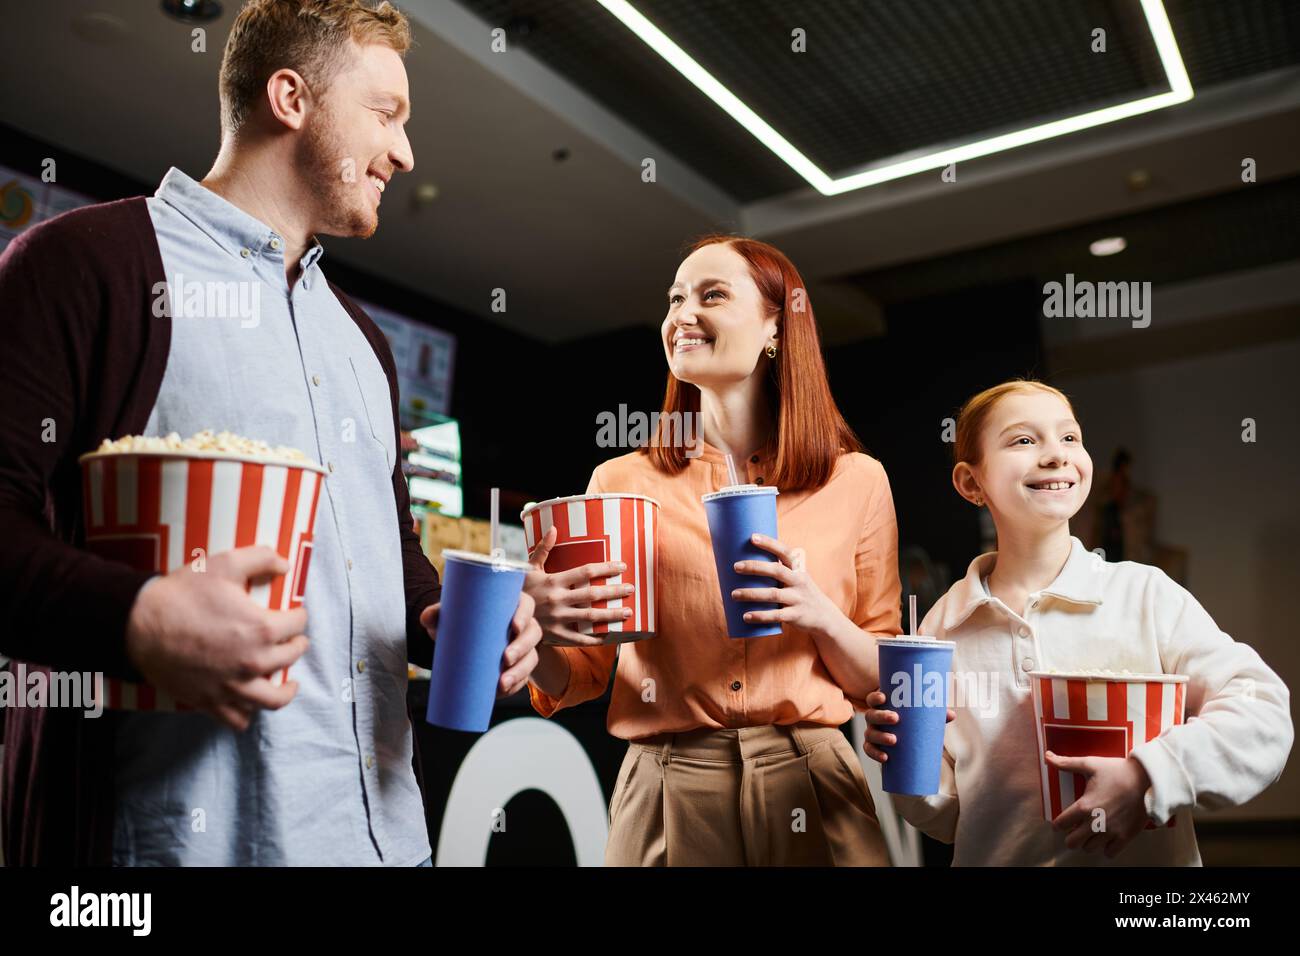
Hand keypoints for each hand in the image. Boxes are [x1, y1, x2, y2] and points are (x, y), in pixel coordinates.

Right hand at [125, 546, 308, 732]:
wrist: (138, 624)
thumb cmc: (182, 594)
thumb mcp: (224, 564)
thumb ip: (262, 558)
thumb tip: (286, 566)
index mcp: (261, 629)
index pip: (297, 624)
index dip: (299, 615)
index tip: (295, 614)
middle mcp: (252, 662)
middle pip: (291, 658)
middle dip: (296, 645)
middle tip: (293, 639)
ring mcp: (231, 687)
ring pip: (273, 699)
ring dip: (285, 688)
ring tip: (288, 682)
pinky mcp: (210, 701)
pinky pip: (238, 719)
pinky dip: (249, 713)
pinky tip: (251, 701)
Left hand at [418, 591, 542, 698]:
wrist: (458, 640)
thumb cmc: (459, 621)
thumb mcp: (447, 615)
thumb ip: (435, 614)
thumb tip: (427, 617)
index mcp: (510, 605)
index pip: (526, 604)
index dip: (524, 614)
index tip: (514, 626)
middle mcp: (522, 625)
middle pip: (533, 633)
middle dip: (522, 647)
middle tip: (505, 658)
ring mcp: (522, 647)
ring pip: (531, 657)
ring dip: (521, 671)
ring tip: (503, 682)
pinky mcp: (517, 666)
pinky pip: (524, 677)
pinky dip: (516, 684)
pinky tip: (504, 691)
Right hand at [522, 525, 631, 645]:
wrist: (504, 615)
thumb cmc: (520, 589)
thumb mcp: (529, 567)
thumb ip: (543, 549)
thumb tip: (554, 528)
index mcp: (553, 581)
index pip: (585, 572)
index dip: (606, 568)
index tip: (622, 567)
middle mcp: (557, 599)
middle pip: (593, 594)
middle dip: (615, 592)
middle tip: (631, 589)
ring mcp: (557, 618)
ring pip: (590, 617)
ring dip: (611, 615)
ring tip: (628, 612)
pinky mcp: (556, 634)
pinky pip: (579, 638)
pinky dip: (594, 639)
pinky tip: (608, 636)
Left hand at [730, 533, 839, 636]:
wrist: (825, 617)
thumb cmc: (801, 593)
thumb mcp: (796, 578)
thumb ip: (778, 570)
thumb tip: (746, 560)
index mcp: (797, 569)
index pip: (784, 552)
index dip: (769, 543)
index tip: (752, 537)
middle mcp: (799, 581)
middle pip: (776, 571)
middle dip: (755, 567)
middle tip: (735, 566)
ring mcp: (798, 599)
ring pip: (773, 594)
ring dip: (751, 594)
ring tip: (734, 594)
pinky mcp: (796, 616)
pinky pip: (776, 616)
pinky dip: (760, 616)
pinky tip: (745, 616)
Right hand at [861, 690, 955, 763]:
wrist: (905, 736)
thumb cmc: (912, 719)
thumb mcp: (920, 714)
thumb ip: (934, 713)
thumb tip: (951, 715)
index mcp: (882, 706)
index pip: (873, 699)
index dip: (876, 697)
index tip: (885, 697)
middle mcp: (874, 718)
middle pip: (871, 715)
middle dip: (882, 716)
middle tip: (896, 719)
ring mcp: (872, 732)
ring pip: (869, 734)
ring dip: (880, 736)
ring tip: (894, 740)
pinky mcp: (873, 746)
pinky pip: (869, 750)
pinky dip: (875, 753)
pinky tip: (886, 757)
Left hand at [1048, 751, 1152, 857]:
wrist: (1148, 780)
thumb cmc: (1118, 771)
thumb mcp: (1090, 764)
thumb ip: (1066, 763)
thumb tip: (1047, 756)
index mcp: (1084, 806)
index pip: (1061, 824)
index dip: (1057, 824)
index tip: (1059, 823)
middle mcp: (1096, 823)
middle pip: (1073, 842)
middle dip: (1070, 837)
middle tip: (1073, 830)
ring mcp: (1111, 832)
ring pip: (1090, 848)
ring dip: (1087, 842)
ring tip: (1089, 833)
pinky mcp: (1126, 837)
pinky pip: (1110, 853)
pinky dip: (1105, 848)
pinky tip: (1105, 838)